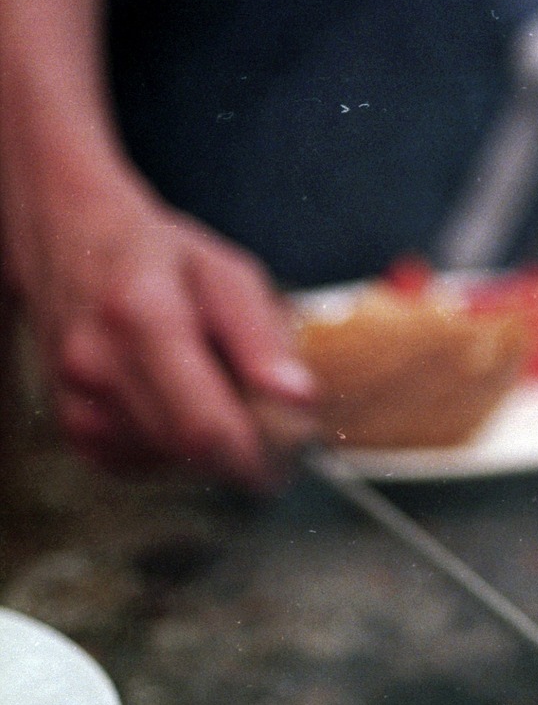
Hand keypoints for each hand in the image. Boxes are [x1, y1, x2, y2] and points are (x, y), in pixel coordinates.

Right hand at [5, 173, 314, 487]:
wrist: (69, 242)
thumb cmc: (163, 258)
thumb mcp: (229, 275)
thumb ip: (264, 338)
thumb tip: (300, 399)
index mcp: (141, 315)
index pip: (203, 425)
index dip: (257, 456)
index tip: (293, 457)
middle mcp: (96, 363)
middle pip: (190, 451)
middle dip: (243, 453)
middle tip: (271, 428)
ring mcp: (75, 398)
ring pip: (170, 461)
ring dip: (208, 447)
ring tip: (213, 393)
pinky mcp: (71, 425)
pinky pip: (141, 463)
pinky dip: (172, 448)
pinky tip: (175, 403)